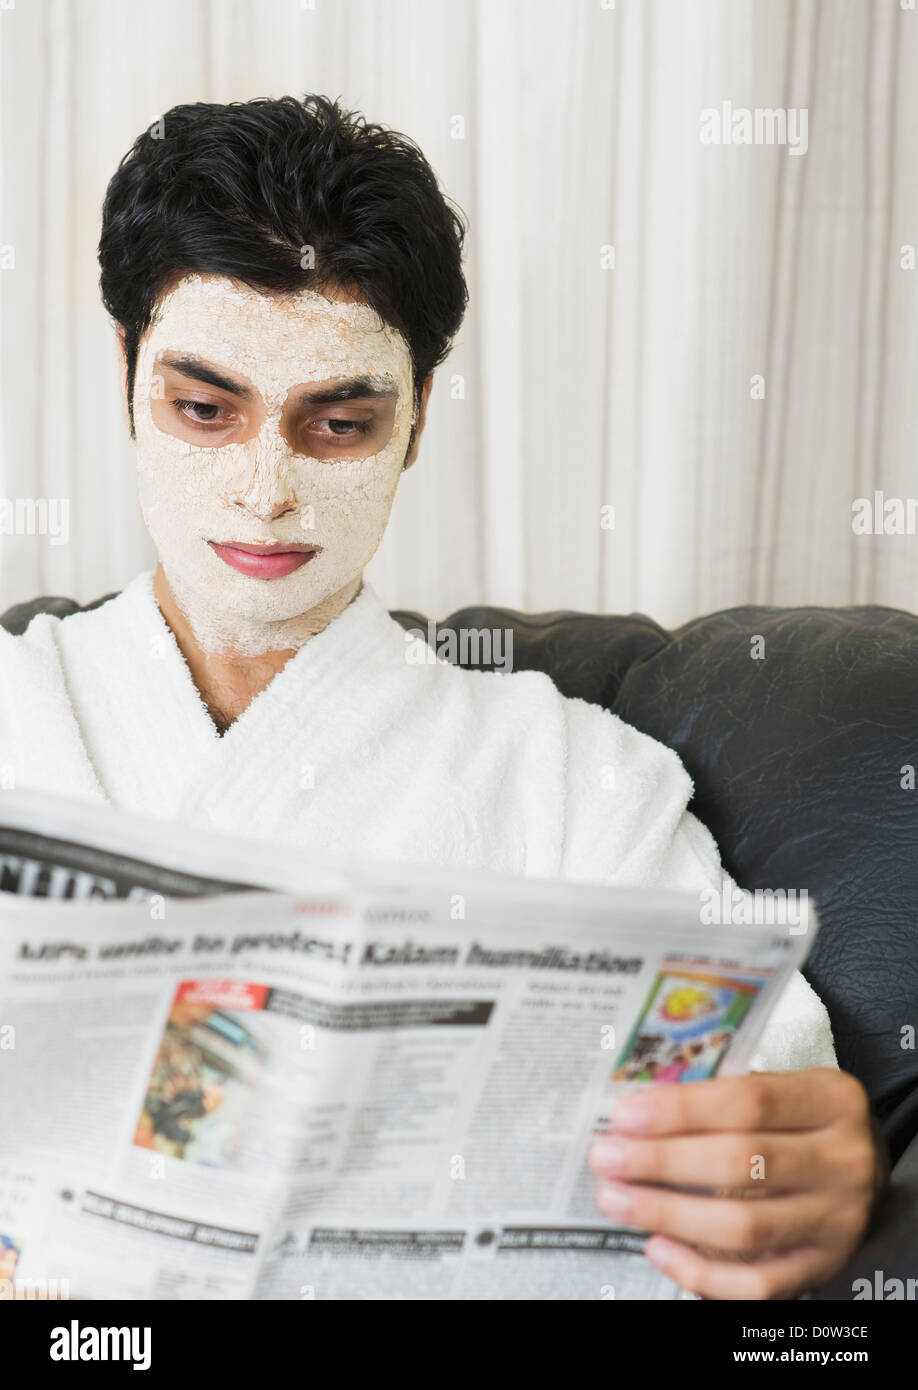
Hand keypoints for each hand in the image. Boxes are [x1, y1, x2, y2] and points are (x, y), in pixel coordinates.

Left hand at [588, 1068, 884, 1298]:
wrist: (866, 1165)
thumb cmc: (804, 1120)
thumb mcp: (784, 1087)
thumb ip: (722, 1096)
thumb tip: (638, 1114)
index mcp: (831, 1100)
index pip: (748, 1102)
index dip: (680, 1110)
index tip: (625, 1115)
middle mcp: (842, 1161)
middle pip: (742, 1163)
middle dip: (661, 1161)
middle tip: (606, 1157)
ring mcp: (837, 1220)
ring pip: (744, 1226)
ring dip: (668, 1214)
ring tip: (617, 1199)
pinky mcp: (823, 1266)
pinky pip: (757, 1282)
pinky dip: (700, 1271)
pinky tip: (658, 1248)